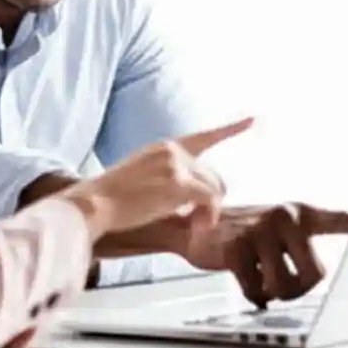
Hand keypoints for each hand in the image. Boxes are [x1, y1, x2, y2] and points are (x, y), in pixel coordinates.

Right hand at [64, 137, 225, 238]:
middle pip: (214, 176)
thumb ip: (168, 180)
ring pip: (215, 188)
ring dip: (208, 211)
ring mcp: (176, 165)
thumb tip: (191, 201)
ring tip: (190, 225)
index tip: (253, 120)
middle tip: (193, 221)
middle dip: (210, 201)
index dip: (231, 129)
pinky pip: (210, 200)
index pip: (204, 136)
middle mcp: (172, 151)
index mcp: (164, 148)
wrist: (94, 203)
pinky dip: (207, 217)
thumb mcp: (141, 179)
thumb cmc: (112, 200)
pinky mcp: (178, 183)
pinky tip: (195, 227)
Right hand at [181, 203, 347, 307]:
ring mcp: (260, 230)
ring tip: (261, 279)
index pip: (339, 219)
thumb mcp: (273, 229)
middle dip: (300, 288)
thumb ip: (298, 245)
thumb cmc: (239, 235)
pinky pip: (258, 290)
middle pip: (317, 274)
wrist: (189, 226)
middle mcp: (284, 216)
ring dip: (274, 294)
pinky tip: (245, 282)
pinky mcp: (238, 248)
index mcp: (299, 213)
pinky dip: (253, 295)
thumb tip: (320, 275)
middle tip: (283, 284)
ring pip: (287, 287)